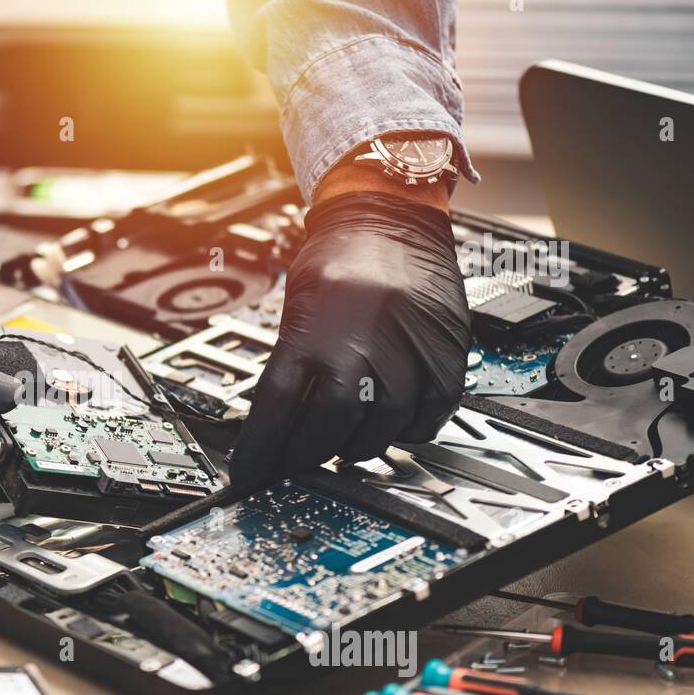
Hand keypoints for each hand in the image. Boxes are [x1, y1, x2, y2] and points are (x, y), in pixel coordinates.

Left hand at [230, 190, 469, 489]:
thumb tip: (279, 425)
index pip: (275, 412)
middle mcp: (358, 350)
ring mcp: (406, 355)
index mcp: (310, 336)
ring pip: (379, 433)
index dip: (259, 452)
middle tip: (301, 453)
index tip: (249, 476)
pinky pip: (427, 420)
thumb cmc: (339, 260)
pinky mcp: (444, 359)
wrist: (391, 218)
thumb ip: (291, 366)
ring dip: (356, 444)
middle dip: (309, 452)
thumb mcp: (295, 310)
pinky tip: (389, 420)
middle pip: (327, 430)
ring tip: (345, 435)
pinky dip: (405, 431)